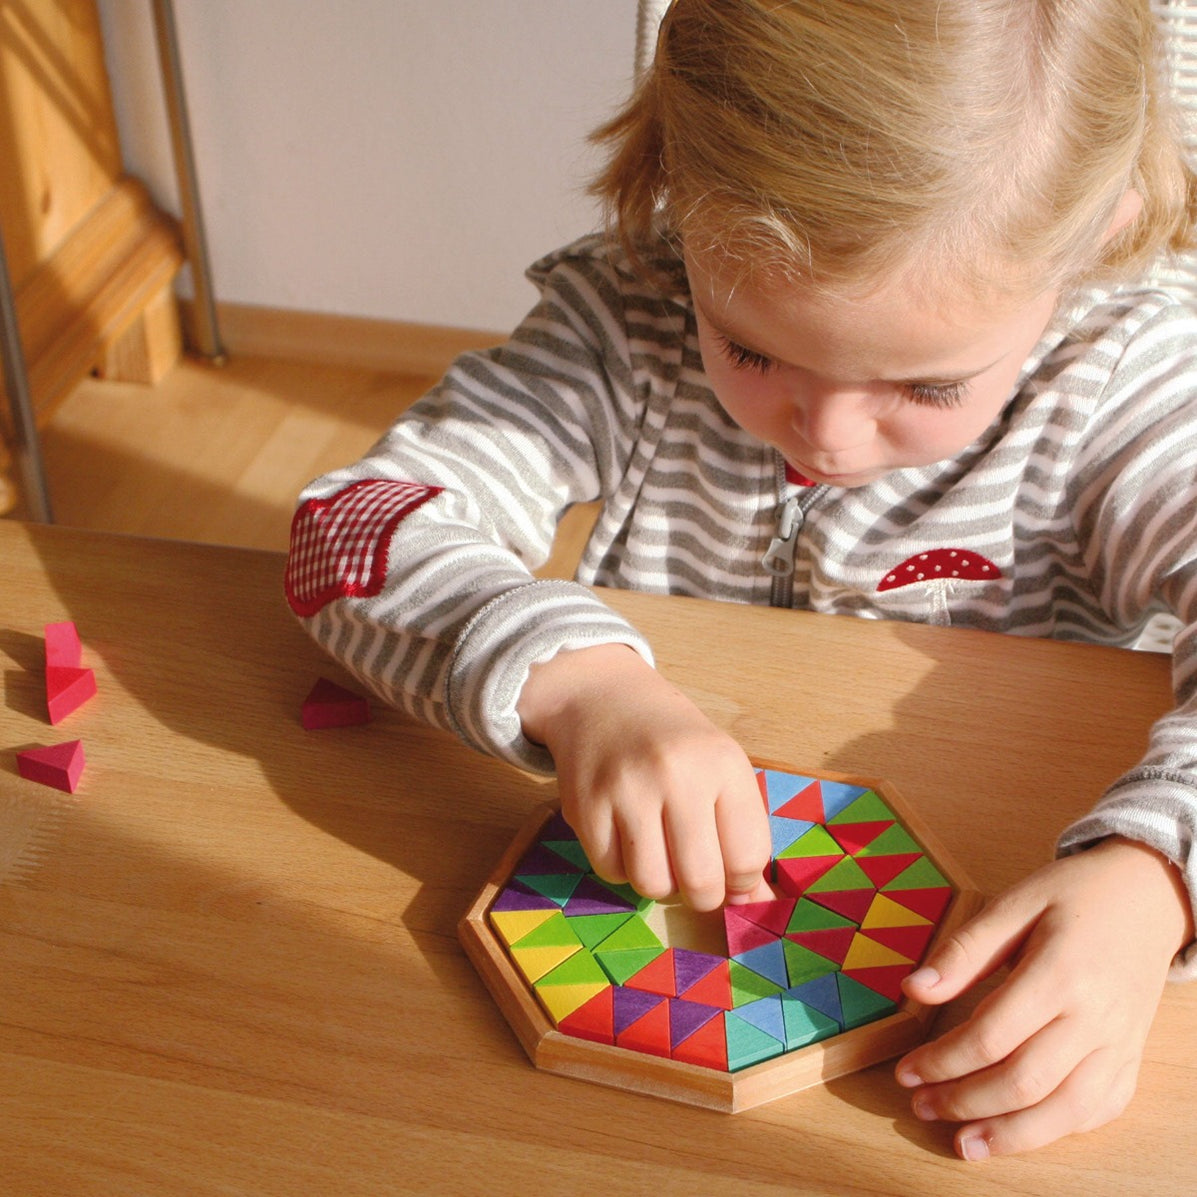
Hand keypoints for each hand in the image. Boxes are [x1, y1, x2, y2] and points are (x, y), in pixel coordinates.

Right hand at [517, 643, 772, 910]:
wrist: (604, 698)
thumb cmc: (674, 742)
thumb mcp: (720, 770)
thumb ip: (742, 834)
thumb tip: (757, 903)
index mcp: (723, 764)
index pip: (748, 858)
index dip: (742, 880)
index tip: (730, 871)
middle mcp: (676, 775)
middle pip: (701, 883)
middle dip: (702, 895)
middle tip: (695, 875)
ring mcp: (626, 790)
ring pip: (652, 886)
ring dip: (659, 882)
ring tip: (659, 850)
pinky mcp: (584, 806)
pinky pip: (611, 872)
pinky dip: (621, 867)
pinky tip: (626, 835)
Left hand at [895, 837, 1192, 1159]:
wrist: (1146, 898)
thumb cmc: (1073, 896)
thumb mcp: (1013, 904)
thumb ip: (964, 950)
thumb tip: (914, 988)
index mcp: (1060, 973)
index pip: (991, 1036)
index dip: (943, 1061)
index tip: (907, 1071)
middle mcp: (1095, 1018)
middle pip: (1024, 1081)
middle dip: (965, 1101)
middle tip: (921, 1104)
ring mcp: (1119, 1045)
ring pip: (1064, 1111)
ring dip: (1009, 1134)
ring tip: (962, 1141)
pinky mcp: (1131, 1060)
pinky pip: (1097, 1111)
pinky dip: (1056, 1130)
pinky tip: (1017, 1130)